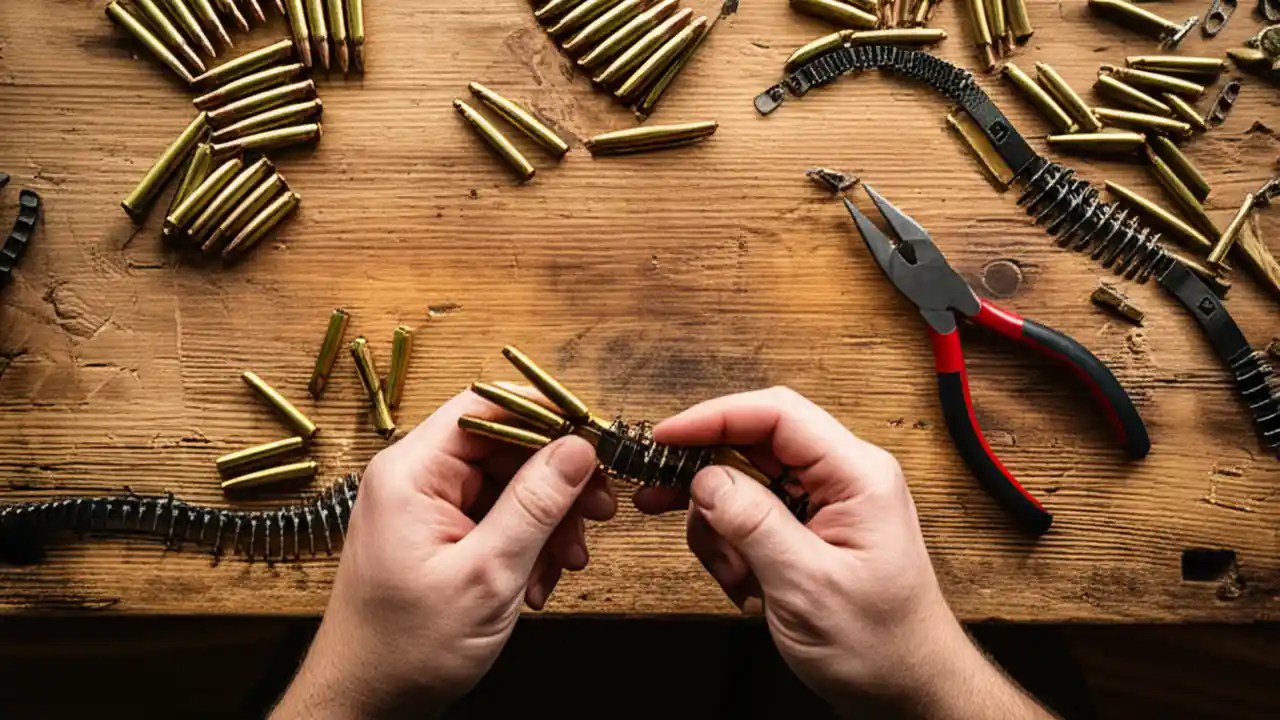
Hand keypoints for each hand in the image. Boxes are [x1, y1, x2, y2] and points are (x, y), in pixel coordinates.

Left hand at [270, 389, 615, 718]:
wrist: (366, 705)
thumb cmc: (405, 649)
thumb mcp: (487, 574)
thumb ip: (534, 505)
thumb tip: (577, 448)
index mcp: (411, 472)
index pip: (486, 407)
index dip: (546, 416)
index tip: (593, 439)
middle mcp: (416, 481)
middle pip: (505, 448)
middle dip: (556, 482)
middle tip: (598, 511)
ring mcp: (427, 511)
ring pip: (509, 488)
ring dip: (547, 523)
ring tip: (567, 563)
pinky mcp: (439, 539)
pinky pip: (497, 521)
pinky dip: (527, 547)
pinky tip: (538, 584)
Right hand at [634, 387, 1049, 718]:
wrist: (907, 694)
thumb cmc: (880, 646)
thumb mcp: (807, 586)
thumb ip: (754, 524)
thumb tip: (705, 477)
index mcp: (857, 475)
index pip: (777, 414)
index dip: (714, 417)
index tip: (664, 437)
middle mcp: (842, 479)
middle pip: (754, 443)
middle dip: (706, 475)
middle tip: (658, 496)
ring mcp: (825, 504)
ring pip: (745, 483)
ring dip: (720, 526)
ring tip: (731, 573)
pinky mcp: (809, 530)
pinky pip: (752, 517)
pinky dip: (732, 546)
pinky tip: (742, 582)